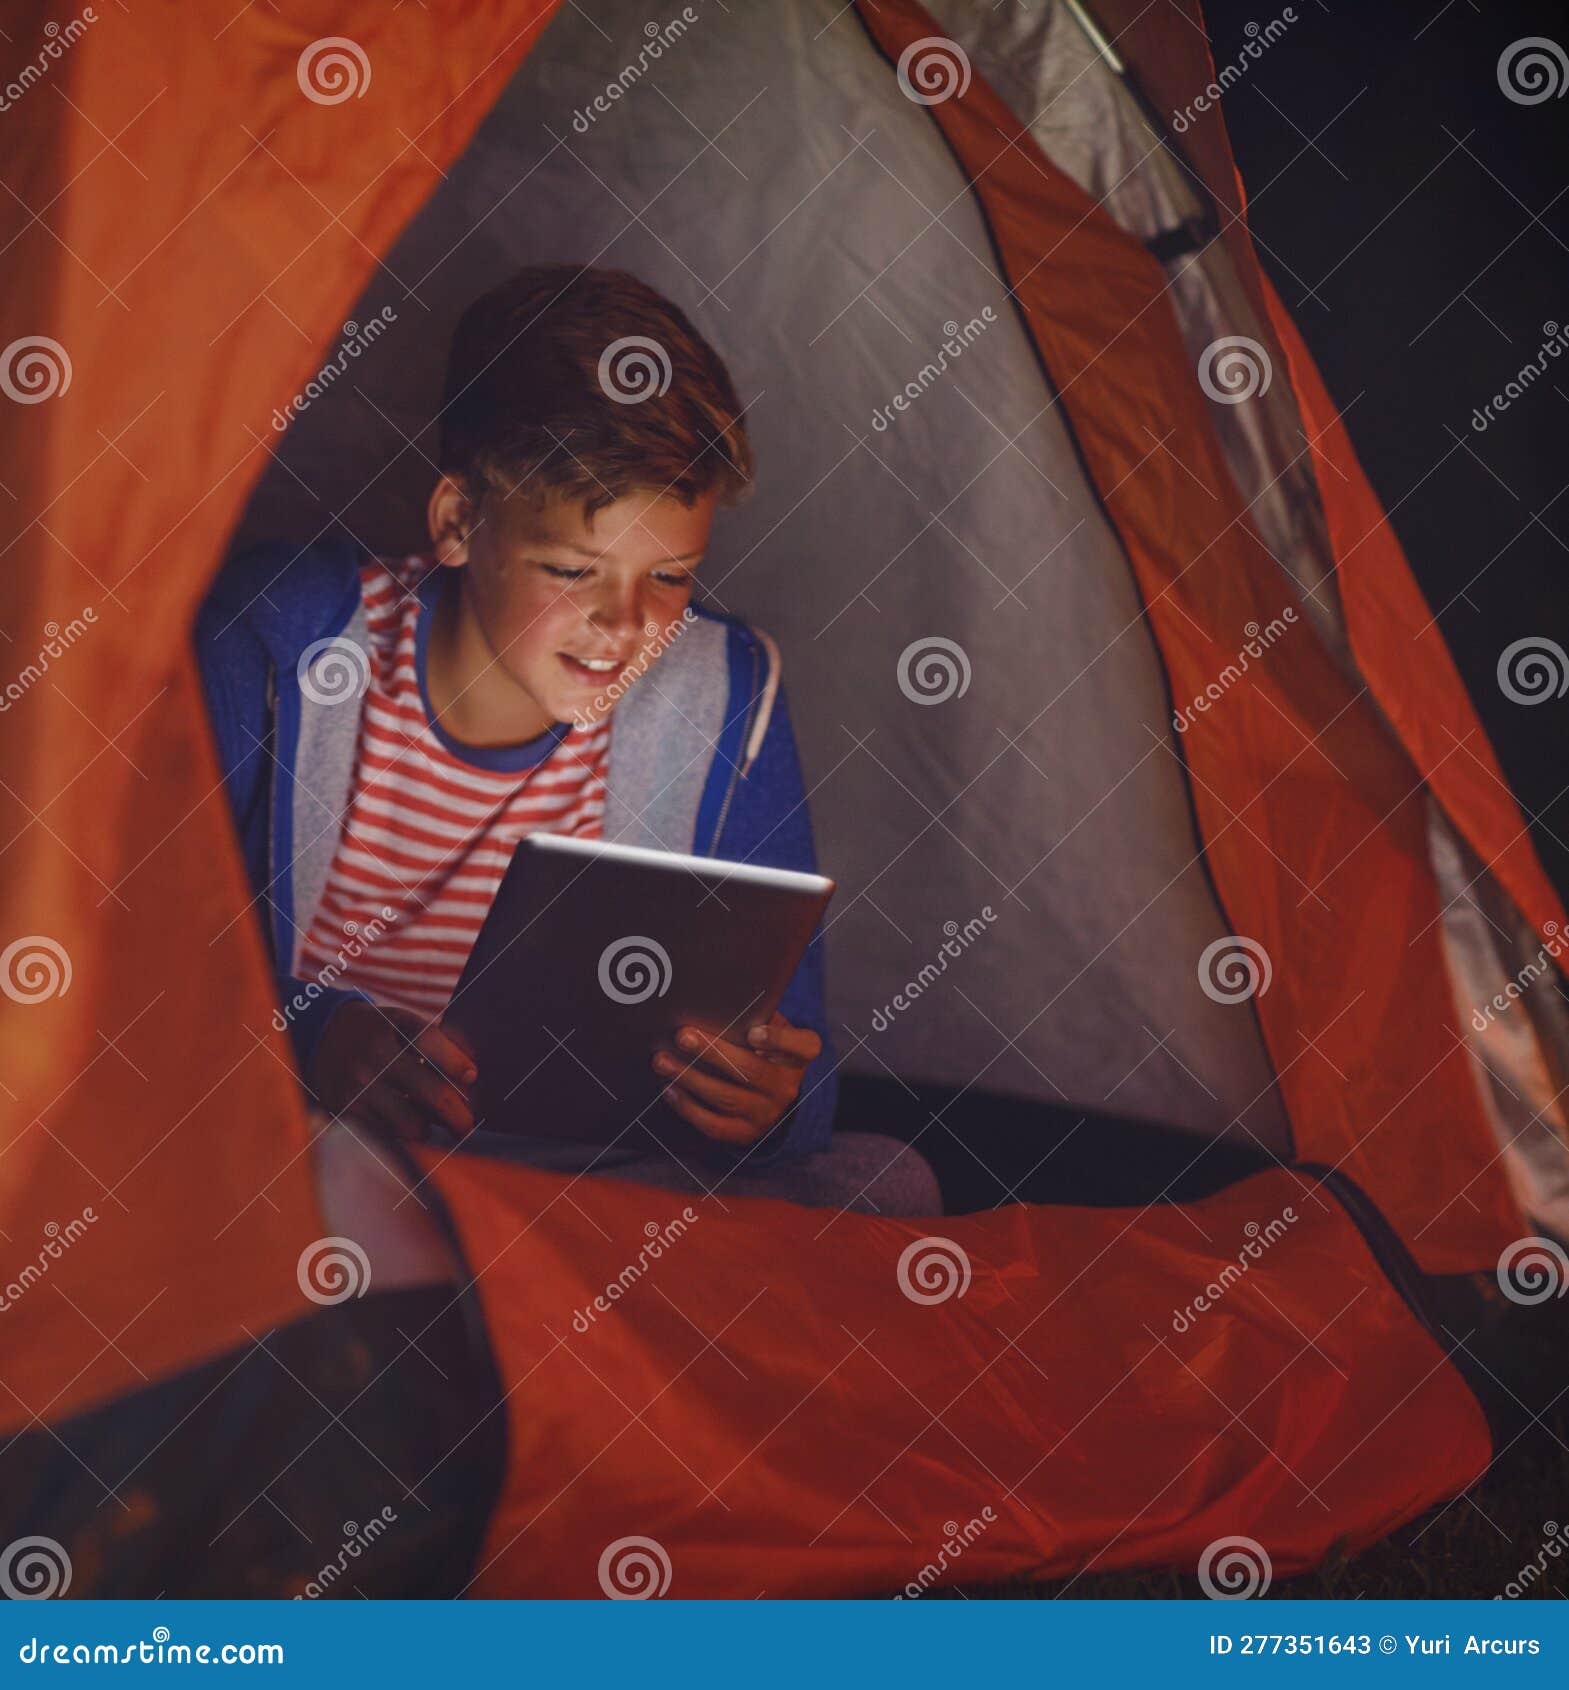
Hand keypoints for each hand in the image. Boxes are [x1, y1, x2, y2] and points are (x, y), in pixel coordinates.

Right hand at [309, 1001, 476, 1141]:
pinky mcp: (344, 1111)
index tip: (473, 1077)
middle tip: (466, 1126)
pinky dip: (400, 1135)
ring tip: (430, 1124)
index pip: (431, 1044)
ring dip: (427, 1128)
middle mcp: (373, 1057)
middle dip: (457, 1115)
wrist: (321, 1034)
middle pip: (430, 1093)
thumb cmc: (377, 1032)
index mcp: (391, 1029)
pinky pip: (386, 1135)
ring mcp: (357, 1087)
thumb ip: (433, 1042)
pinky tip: (404, 1126)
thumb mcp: (401, 1021)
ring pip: (410, 1124)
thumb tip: (469, 1078)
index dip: (456, 1063)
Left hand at [652, 1011, 821, 1145]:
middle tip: (683, 1036)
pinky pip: (713, 1124)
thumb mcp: (768, 1030)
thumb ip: (753, 1016)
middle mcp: (786, 1087)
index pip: (804, 1046)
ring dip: (689, 1077)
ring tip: (662, 1060)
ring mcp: (766, 1114)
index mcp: (797, 1057)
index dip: (780, 1040)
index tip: (754, 1032)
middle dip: (713, 1053)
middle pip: (751, 1071)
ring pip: (725, 1097)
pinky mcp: (745, 1133)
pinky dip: (688, 1107)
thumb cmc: (760, 1050)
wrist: (767, 1097)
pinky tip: (668, 1088)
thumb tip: (711, 998)